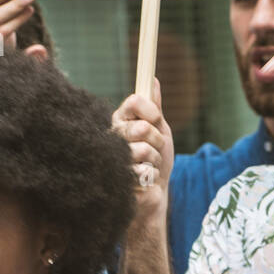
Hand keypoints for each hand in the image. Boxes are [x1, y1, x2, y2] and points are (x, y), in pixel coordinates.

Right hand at [111, 78, 173, 223]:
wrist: (155, 192)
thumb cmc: (157, 160)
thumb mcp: (160, 131)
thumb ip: (154, 109)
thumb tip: (153, 80)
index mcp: (122, 120)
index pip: (134, 101)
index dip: (151, 110)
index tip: (157, 119)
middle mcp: (113, 135)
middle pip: (141, 127)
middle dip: (157, 141)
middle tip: (156, 150)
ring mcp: (113, 156)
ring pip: (143, 150)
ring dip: (155, 160)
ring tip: (149, 166)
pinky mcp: (117, 176)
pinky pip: (142, 170)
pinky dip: (151, 176)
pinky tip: (144, 180)